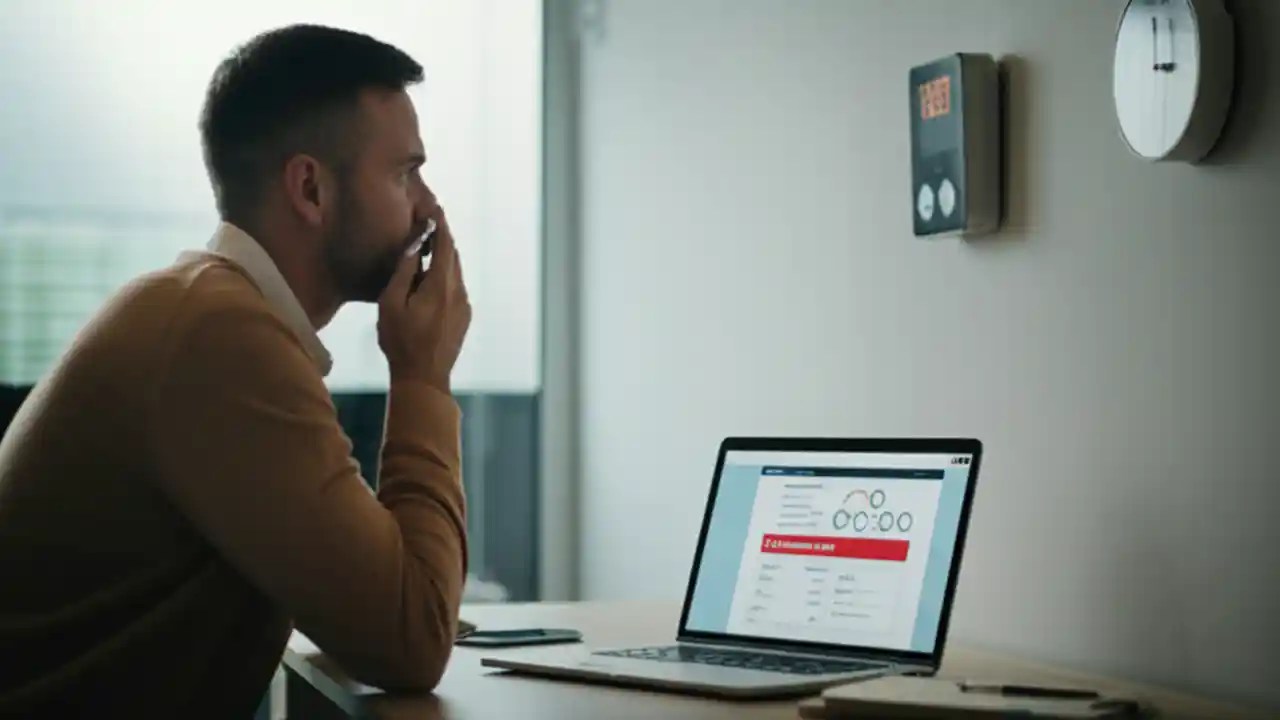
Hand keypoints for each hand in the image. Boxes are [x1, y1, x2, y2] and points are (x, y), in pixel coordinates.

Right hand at [378, 209, 470, 392]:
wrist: (424, 378)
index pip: (445, 244)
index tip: (434, 206)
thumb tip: (413, 245)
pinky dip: (446, 272)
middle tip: (431, 218)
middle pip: (453, 254)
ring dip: (445, 254)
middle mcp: (458, 292)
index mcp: (441, 286)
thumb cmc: (401, 342)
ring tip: (430, 242)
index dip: (439, 223)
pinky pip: (456, 285)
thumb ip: (404, 271)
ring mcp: (464, 305)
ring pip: (456, 270)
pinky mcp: (464, 316)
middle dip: (443, 235)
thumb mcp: (391, 304)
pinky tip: (432, 274)